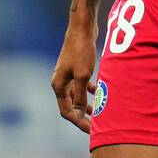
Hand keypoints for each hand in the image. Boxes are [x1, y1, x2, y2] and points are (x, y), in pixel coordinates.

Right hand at [51, 16, 98, 132]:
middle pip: (70, 105)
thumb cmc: (81, 50)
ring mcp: (67, 74)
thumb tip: (79, 114)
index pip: (66, 111)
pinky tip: (97, 93)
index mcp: (58, 85)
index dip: (78, 122)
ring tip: (99, 112)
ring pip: (76, 95)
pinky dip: (88, 91)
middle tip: (97, 125)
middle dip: (83, 116)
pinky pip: (80, 85)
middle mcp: (60, 81)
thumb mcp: (82, 74)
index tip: (91, 130)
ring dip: (86, 104)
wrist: (82, 27)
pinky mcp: (75, 67)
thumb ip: (80, 95)